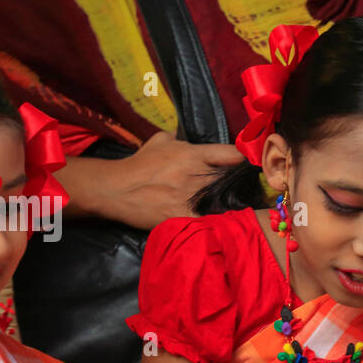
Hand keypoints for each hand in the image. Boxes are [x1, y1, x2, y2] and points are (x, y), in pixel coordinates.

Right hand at [93, 132, 244, 229]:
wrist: (116, 188)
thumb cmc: (138, 165)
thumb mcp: (159, 141)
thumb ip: (178, 138)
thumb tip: (186, 136)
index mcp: (194, 154)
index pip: (232, 154)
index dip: (243, 162)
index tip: (245, 168)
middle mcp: (197, 174)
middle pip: (232, 181)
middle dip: (238, 187)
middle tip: (244, 193)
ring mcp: (191, 196)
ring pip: (224, 202)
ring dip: (230, 206)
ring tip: (234, 210)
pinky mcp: (183, 216)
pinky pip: (208, 221)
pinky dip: (216, 224)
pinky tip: (220, 227)